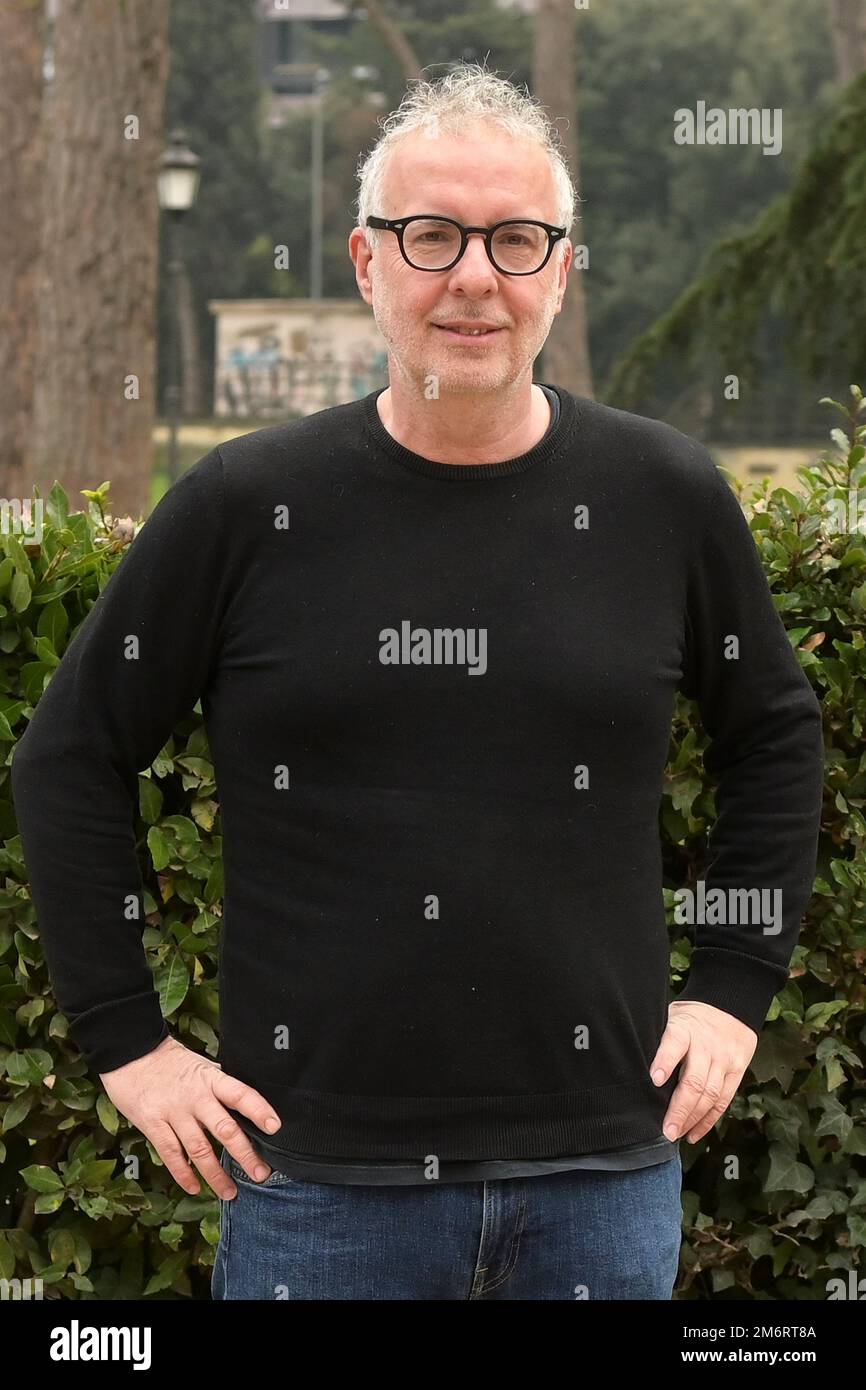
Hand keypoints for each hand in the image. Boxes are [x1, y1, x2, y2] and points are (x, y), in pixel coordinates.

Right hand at [98, 1034, 281, 1198]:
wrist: (130, 1053)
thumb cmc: (170, 1061)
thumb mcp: (201, 1066)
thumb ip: (220, 1085)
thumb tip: (246, 1102)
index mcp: (211, 1079)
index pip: (240, 1094)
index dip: (258, 1110)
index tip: (274, 1127)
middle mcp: (195, 1097)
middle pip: (224, 1129)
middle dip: (245, 1154)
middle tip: (261, 1174)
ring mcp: (173, 1111)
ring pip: (200, 1149)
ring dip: (216, 1174)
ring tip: (230, 1192)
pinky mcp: (152, 1124)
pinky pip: (171, 1154)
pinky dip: (183, 1174)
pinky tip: (195, 1187)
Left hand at [649, 1000, 758, 1143]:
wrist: (730, 1006)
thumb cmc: (690, 1018)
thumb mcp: (670, 1017)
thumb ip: (657, 1038)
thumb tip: (631, 1063)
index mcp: (685, 1029)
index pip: (674, 1044)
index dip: (665, 1061)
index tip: (654, 1079)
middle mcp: (706, 1047)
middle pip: (694, 1081)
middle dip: (679, 1109)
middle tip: (666, 1130)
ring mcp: (723, 1060)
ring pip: (710, 1096)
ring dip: (692, 1119)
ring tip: (675, 1134)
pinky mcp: (736, 1072)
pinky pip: (723, 1101)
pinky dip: (708, 1121)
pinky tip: (693, 1133)